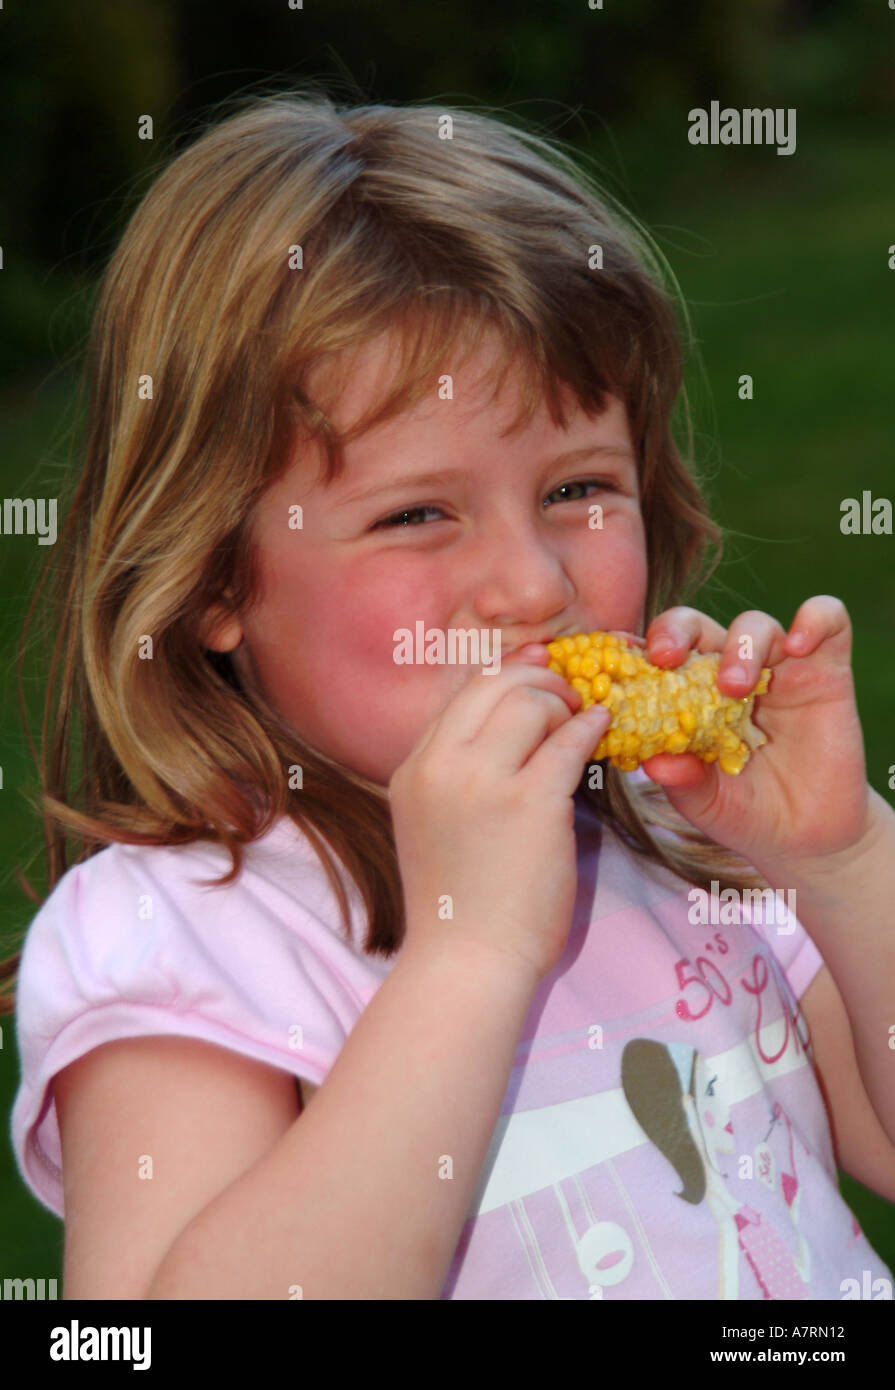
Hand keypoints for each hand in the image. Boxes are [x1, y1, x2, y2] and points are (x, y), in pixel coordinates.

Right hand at [388, 645, 610, 980]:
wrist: (466, 962)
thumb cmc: (457, 907)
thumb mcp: (432, 825)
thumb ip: (454, 779)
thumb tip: (504, 737)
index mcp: (413, 771)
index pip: (462, 697)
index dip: (505, 677)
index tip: (535, 674)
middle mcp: (439, 766)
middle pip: (493, 684)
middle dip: (537, 677)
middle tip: (567, 692)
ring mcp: (482, 782)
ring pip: (529, 702)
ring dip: (564, 703)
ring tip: (583, 718)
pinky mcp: (529, 802)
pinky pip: (568, 742)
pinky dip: (590, 726)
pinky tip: (602, 727)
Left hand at [634, 596, 872, 875]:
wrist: (807, 836)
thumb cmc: (744, 812)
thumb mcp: (706, 803)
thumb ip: (682, 781)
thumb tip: (654, 762)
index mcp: (686, 695)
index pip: (656, 654)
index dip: (635, 647)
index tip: (616, 653)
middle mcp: (726, 672)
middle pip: (695, 626)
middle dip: (675, 632)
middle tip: (666, 659)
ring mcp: (777, 667)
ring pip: (754, 624)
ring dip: (740, 646)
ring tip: (735, 688)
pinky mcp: (827, 668)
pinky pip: (827, 620)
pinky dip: (813, 620)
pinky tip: (797, 645)